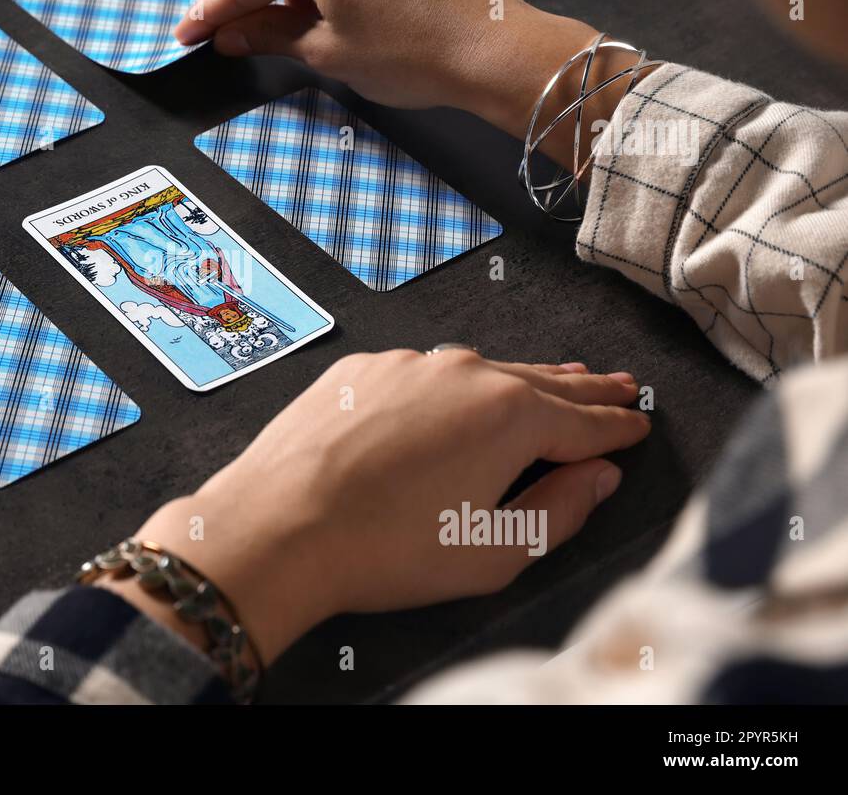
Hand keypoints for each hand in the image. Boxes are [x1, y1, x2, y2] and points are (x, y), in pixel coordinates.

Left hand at [104, 351, 648, 661]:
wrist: (277, 524)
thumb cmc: (383, 549)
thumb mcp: (493, 552)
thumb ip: (560, 511)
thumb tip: (597, 478)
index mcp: (509, 416)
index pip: (583, 422)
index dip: (616, 427)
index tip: (638, 424)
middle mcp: (463, 373)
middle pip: (540, 383)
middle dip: (584, 389)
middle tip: (619, 386)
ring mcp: (407, 364)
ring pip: (482, 370)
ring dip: (521, 379)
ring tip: (556, 378)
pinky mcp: (361, 370)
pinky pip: (422, 373)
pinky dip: (451, 384)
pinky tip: (458, 394)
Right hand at [173, 0, 641, 164]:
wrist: (491, 47)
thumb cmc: (410, 52)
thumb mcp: (325, 51)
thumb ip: (269, 36)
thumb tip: (231, 35)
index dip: (210, 12)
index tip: (185, 34)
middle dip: (243, 0)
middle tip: (212, 33)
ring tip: (258, 31)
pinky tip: (309, 14)